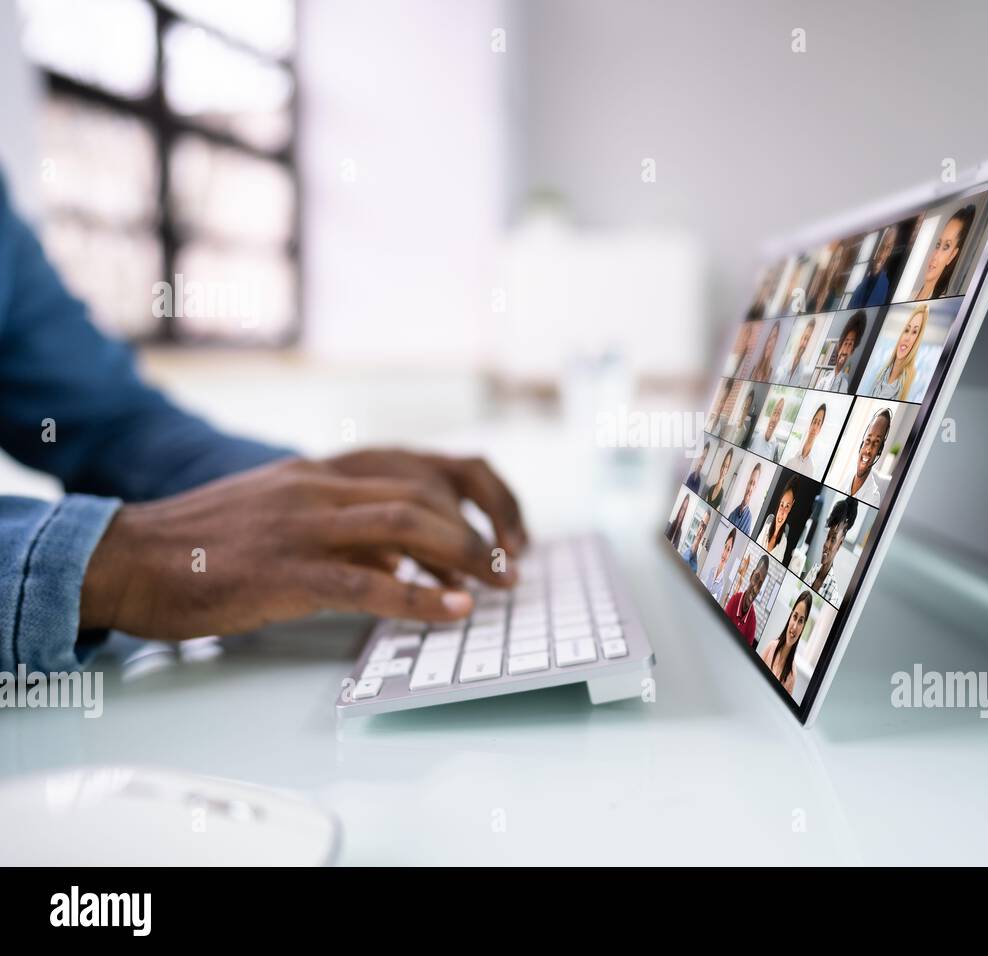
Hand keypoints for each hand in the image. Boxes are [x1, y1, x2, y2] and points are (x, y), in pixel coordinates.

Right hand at [80, 451, 528, 640]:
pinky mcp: (284, 570)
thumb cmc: (209, 544)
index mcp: (325, 469)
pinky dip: (419, 597)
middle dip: (484, 529)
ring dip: (465, 555)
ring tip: (497, 586)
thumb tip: (406, 559)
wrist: (129, 557)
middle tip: (511, 569)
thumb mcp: (289, 516)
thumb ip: (350, 530)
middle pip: (428, 489)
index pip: (425, 463)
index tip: (507, 531)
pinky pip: (366, 582)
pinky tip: (451, 613)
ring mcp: (303, 523)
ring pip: (408, 523)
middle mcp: (322, 484)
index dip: (481, 493)